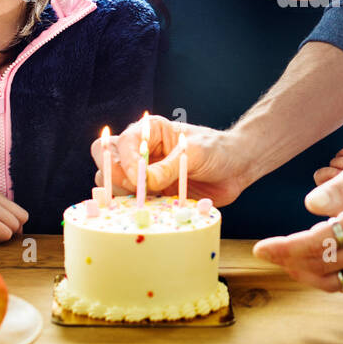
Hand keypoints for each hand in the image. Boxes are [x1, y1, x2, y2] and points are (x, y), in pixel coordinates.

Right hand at [89, 115, 248, 206]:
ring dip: (123, 196)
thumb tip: (145, 181)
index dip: (125, 160)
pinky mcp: (150, 194)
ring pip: (113, 185)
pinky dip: (134, 209)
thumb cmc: (217, 150)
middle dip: (115, 177)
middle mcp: (141, 152)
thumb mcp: (195, 154)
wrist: (236, 168)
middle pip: (106, 162)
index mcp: (150, 131)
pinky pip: (130, 203)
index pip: (122, 142)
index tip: (138, 176)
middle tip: (137, 189)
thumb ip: (169, 167)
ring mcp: (143, 174)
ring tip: (147, 201)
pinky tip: (151, 211)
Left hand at [253, 148, 342, 291]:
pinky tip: (313, 262)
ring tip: (286, 259)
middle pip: (320, 265)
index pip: (316, 243)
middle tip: (268, 251)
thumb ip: (337, 185)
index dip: (284, 248)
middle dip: (288, 261)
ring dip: (304, 274)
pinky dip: (326, 279)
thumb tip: (309, 205)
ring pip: (333, 282)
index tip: (261, 247)